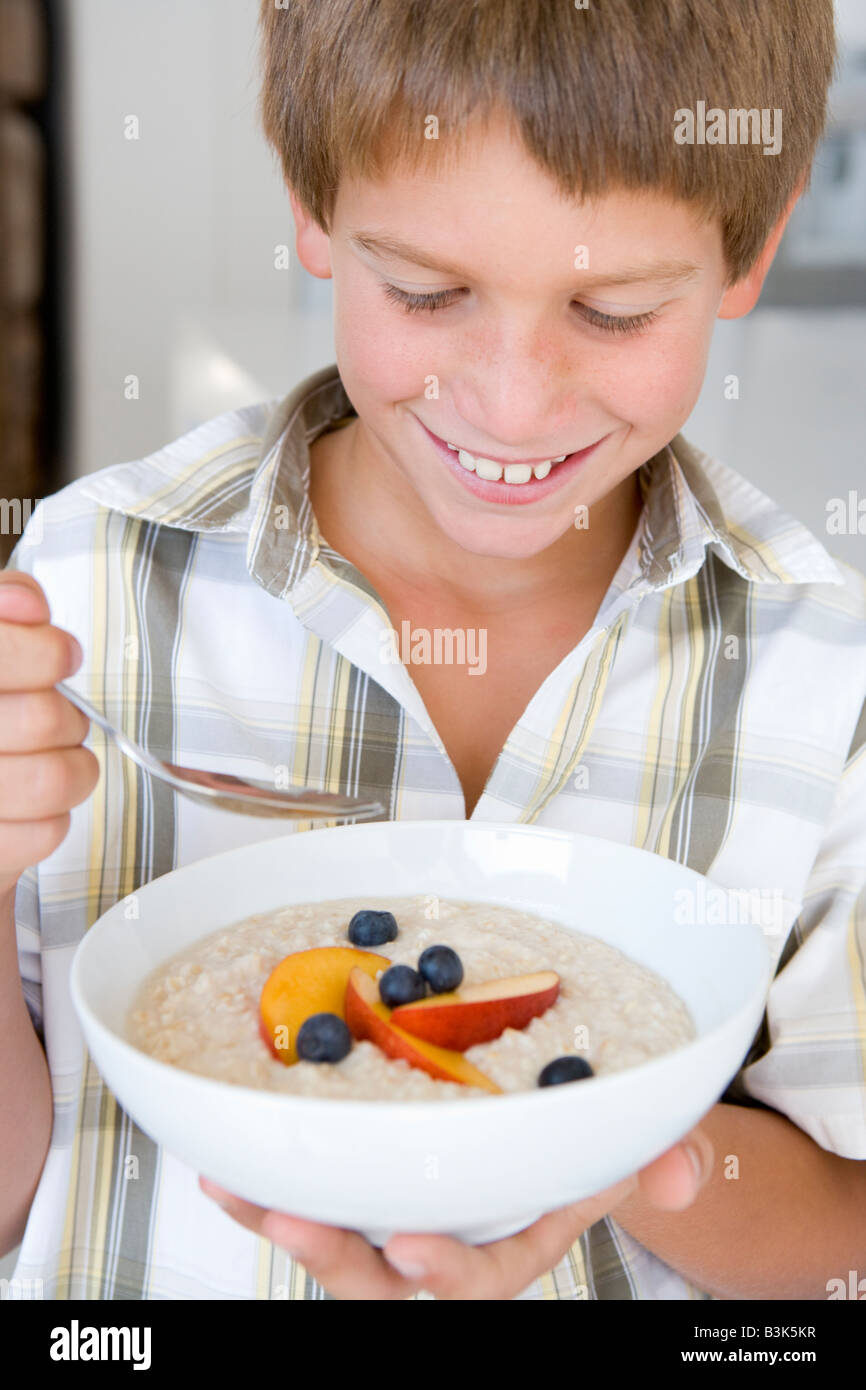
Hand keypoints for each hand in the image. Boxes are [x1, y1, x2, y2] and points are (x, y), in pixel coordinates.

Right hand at [0, 573, 98, 899]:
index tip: (61, 655)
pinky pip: (45, 832)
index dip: (42, 652)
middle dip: (65, 717)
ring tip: (50, 761)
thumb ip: (1, 610)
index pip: (1, 655)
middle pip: (41, 718)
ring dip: (71, 768)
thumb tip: (24, 602)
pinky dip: (52, 819)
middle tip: (54, 718)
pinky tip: (28, 807)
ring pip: (51, 780)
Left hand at [199, 1124, 713, 1298]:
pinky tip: (225, 1158)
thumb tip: (684, 1174)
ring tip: (234, 1189)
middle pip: (381, 1277)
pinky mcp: (357, 1190)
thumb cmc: (582, 1149)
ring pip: (332, 1243)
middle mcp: (440, 1246)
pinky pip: (306, 1196)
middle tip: (294, 1222)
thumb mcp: (623, 1156)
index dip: (445, 1271)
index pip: (478, 1278)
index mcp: (506, 1248)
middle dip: (334, 1257)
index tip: (414, 1246)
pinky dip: (264, 1183)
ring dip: (280, 1217)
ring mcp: (393, 1220)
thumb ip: (654, 1163)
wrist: (548, 1136)